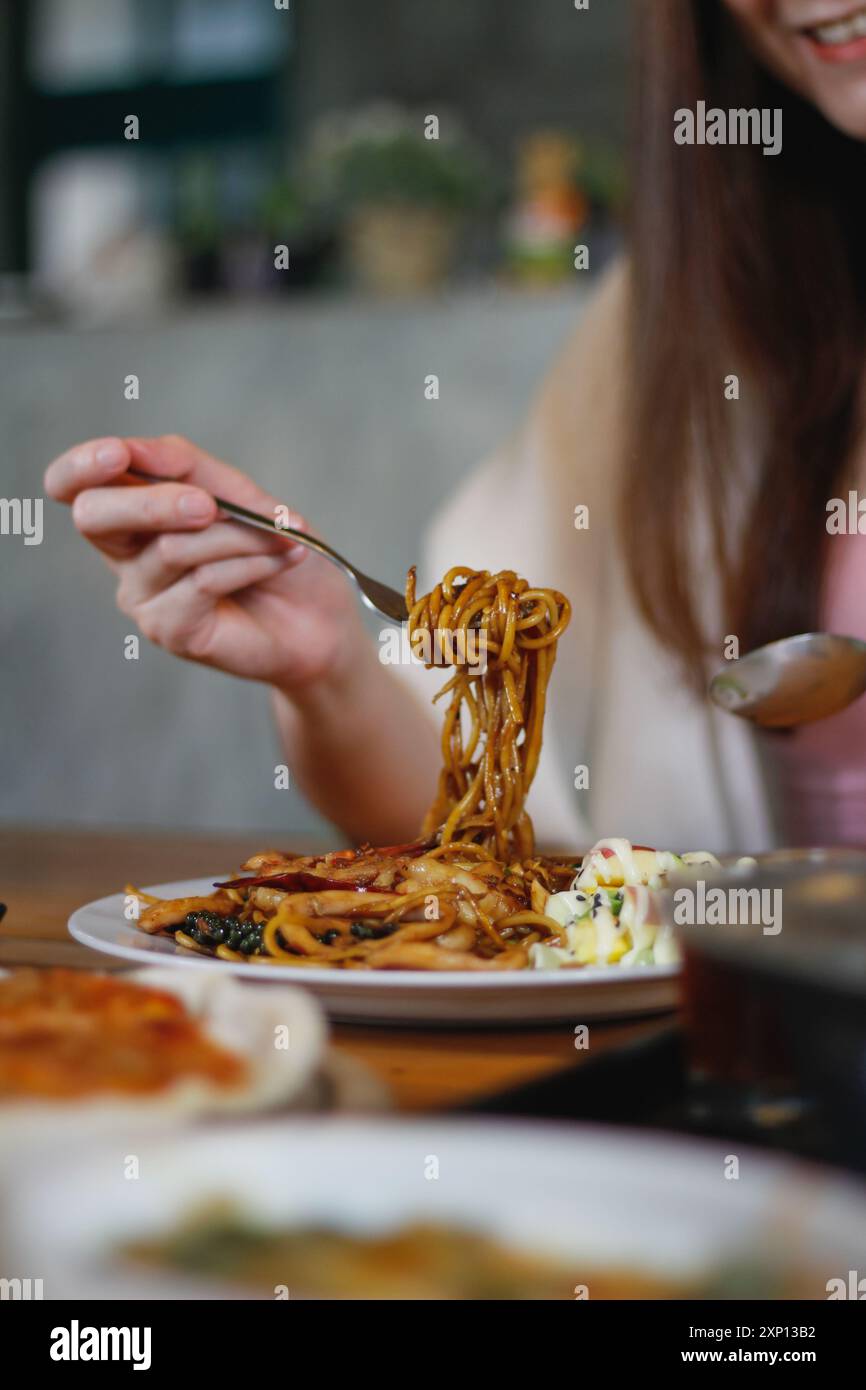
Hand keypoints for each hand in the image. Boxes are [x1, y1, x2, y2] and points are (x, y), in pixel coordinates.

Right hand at [44, 434, 365, 693]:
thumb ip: (185, 466)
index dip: (80, 467)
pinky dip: (250, 563)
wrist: (323, 616)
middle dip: (152, 502)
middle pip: (95, 516)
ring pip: (171, 547)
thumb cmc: (278, 550)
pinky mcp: (170, 629)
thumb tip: (137, 449)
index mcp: (133, 512)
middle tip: (207, 505)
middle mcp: (126, 554)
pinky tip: (281, 562)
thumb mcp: (238, 493)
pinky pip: (201, 581)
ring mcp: (143, 595)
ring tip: (281, 538)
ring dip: (237, 535)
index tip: (117, 454)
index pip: (74, 486)